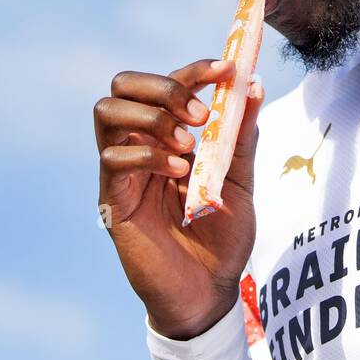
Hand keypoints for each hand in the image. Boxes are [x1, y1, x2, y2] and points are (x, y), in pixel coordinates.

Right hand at [95, 58, 264, 338]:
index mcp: (169, 135)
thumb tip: (252, 85)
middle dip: (163, 86)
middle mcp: (139, 146)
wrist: (210, 291)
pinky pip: (113, 158)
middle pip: (123, 85)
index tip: (227, 68)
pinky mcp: (113, 200)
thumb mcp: (240, 180)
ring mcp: (122, 172)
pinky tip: (179, 173)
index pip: (167, 83)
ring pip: (107, 112)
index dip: (194, 70)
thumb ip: (242, 135)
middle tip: (199, 114)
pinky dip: (148, 154)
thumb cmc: (222, 237)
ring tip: (187, 145)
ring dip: (151, 117)